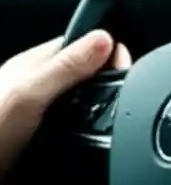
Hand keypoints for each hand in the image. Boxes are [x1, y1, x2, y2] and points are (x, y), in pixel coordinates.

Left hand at [0, 30, 129, 184]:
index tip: (126, 65)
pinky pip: (81, 134)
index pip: (81, 46)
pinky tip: (99, 142)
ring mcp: (43, 118)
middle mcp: (39, 89)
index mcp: (33, 67)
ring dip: (101, 113)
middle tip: (123, 96)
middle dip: (108, 84)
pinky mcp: (48, 144)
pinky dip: (93, 138)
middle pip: (87, 77)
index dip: (106, 51)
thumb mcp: (29, 94)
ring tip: (115, 118)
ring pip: (86, 107)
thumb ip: (66, 67)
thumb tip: (104, 40)